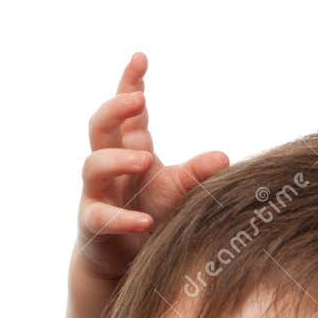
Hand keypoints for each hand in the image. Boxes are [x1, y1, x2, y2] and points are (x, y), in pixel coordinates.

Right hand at [76, 52, 229, 282]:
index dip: (130, 83)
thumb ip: (197, 173)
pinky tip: (145, 221)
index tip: (141, 57)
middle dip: (115, 108)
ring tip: (146, 159)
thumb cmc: (152, 212)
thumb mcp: (178, 190)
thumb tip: (224, 157)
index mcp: (130, 148)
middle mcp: (109, 165)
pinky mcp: (93, 224)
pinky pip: (101, 217)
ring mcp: (97, 193)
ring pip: (93, 165)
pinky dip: (123, 219)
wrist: (126, 260)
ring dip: (117, 160)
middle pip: (99, 126)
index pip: (127, 111)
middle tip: (137, 99)